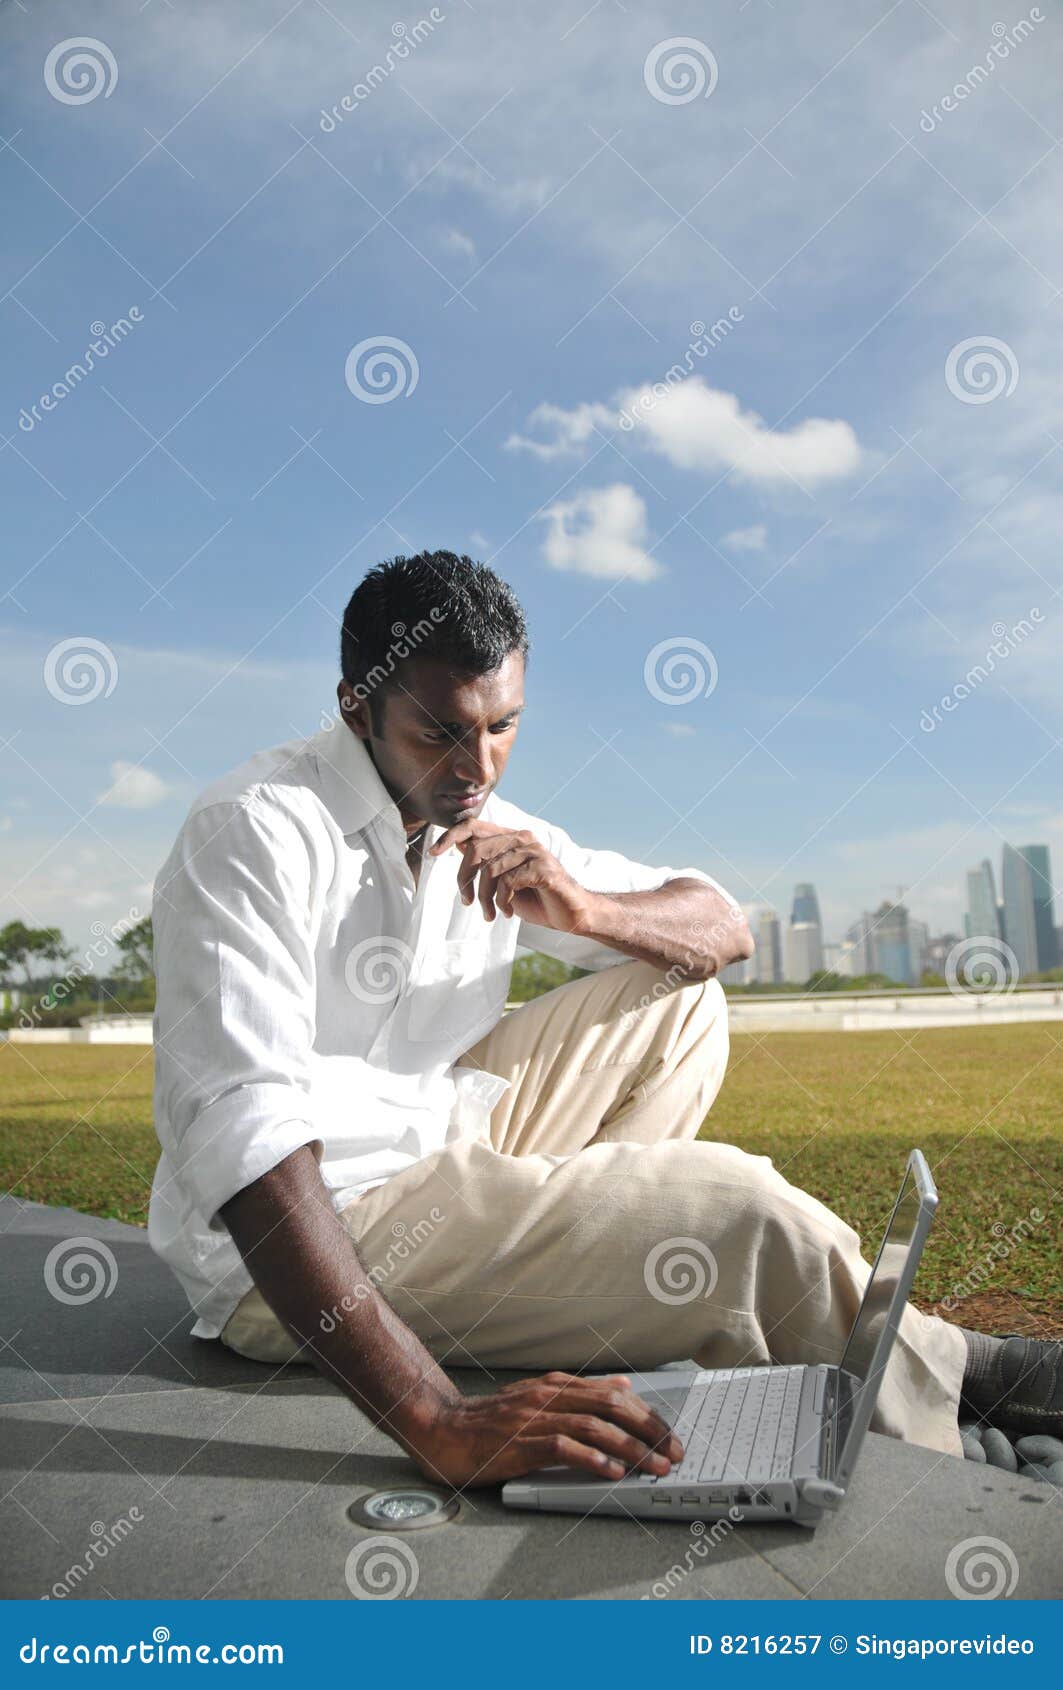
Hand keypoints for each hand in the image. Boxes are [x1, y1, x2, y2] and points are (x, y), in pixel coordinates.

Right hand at [405, 1371, 683, 1488]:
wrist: (441, 1428)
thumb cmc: (490, 1421)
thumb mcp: (538, 1398)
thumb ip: (580, 1393)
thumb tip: (623, 1384)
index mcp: (556, 1386)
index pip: (614, 1394)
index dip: (647, 1415)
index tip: (670, 1435)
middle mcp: (548, 1397)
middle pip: (611, 1406)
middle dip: (648, 1429)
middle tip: (673, 1452)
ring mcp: (533, 1419)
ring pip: (593, 1427)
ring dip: (629, 1447)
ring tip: (653, 1465)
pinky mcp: (518, 1444)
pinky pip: (561, 1448)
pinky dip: (591, 1459)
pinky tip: (611, 1472)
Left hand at [429, 819, 594, 930]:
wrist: (571, 915)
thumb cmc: (536, 899)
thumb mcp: (504, 879)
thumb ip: (486, 861)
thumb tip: (458, 844)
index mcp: (511, 838)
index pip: (473, 826)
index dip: (449, 836)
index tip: (432, 853)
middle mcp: (523, 839)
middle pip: (475, 850)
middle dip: (464, 880)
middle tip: (468, 902)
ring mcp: (535, 852)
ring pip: (490, 870)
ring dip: (485, 898)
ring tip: (490, 914)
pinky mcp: (544, 868)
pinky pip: (508, 882)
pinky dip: (502, 902)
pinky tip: (509, 912)